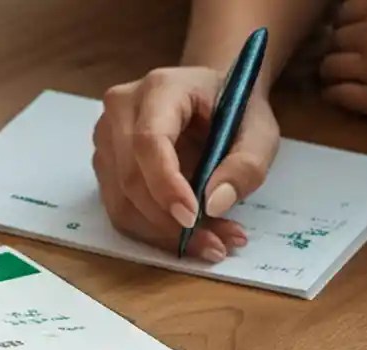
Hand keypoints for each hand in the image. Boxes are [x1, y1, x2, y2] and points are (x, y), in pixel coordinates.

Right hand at [92, 67, 278, 262]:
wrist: (210, 97)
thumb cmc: (235, 107)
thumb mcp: (260, 131)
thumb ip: (246, 165)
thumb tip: (215, 205)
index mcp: (160, 88)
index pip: (148, 141)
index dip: (166, 184)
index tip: (194, 217)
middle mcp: (120, 111)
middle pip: (130, 178)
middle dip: (171, 221)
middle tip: (218, 244)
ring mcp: (106, 139)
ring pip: (121, 202)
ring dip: (164, 234)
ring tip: (212, 243)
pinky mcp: (105, 166)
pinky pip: (120, 210)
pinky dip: (154, 232)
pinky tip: (189, 237)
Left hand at [323, 0, 366, 130]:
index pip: (346, 10)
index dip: (350, 22)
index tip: (355, 30)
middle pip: (336, 38)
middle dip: (344, 45)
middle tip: (354, 54)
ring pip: (330, 67)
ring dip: (336, 69)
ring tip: (347, 73)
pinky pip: (337, 95)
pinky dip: (336, 93)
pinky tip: (346, 92)